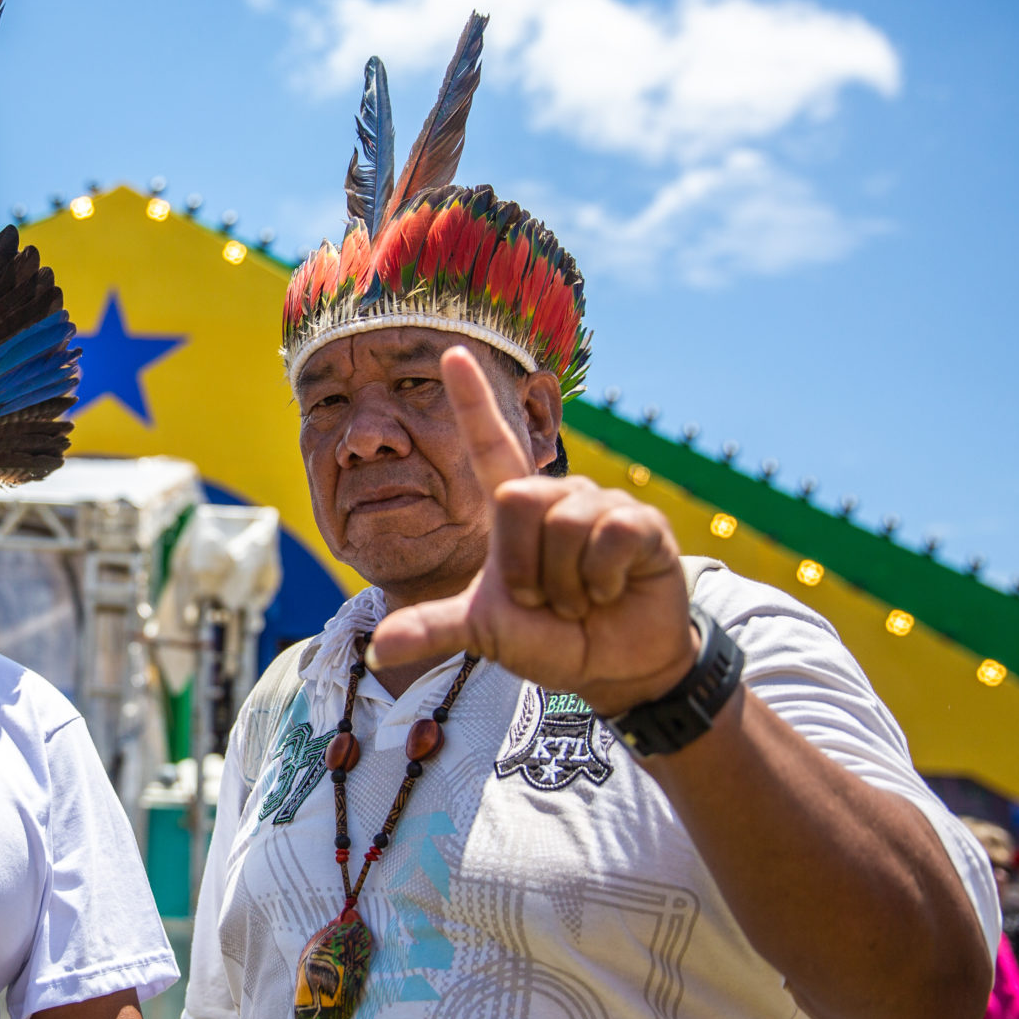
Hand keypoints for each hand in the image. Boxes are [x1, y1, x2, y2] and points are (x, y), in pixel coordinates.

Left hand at [369, 348, 697, 715]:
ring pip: (565, 523)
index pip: (487, 443)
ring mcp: (601, 506)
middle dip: (525, 568)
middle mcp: (555, 496)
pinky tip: (612, 591)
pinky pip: (611, 536)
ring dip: (566, 582)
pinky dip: (603, 579)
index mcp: (513, 508)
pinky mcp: (642, 524)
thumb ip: (433, 629)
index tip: (451, 352)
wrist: (612, 666)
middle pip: (517, 500)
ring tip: (580, 598)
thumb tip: (377, 651)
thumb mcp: (484, 631)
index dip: (471, 400)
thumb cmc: (548, 637)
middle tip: (546, 599)